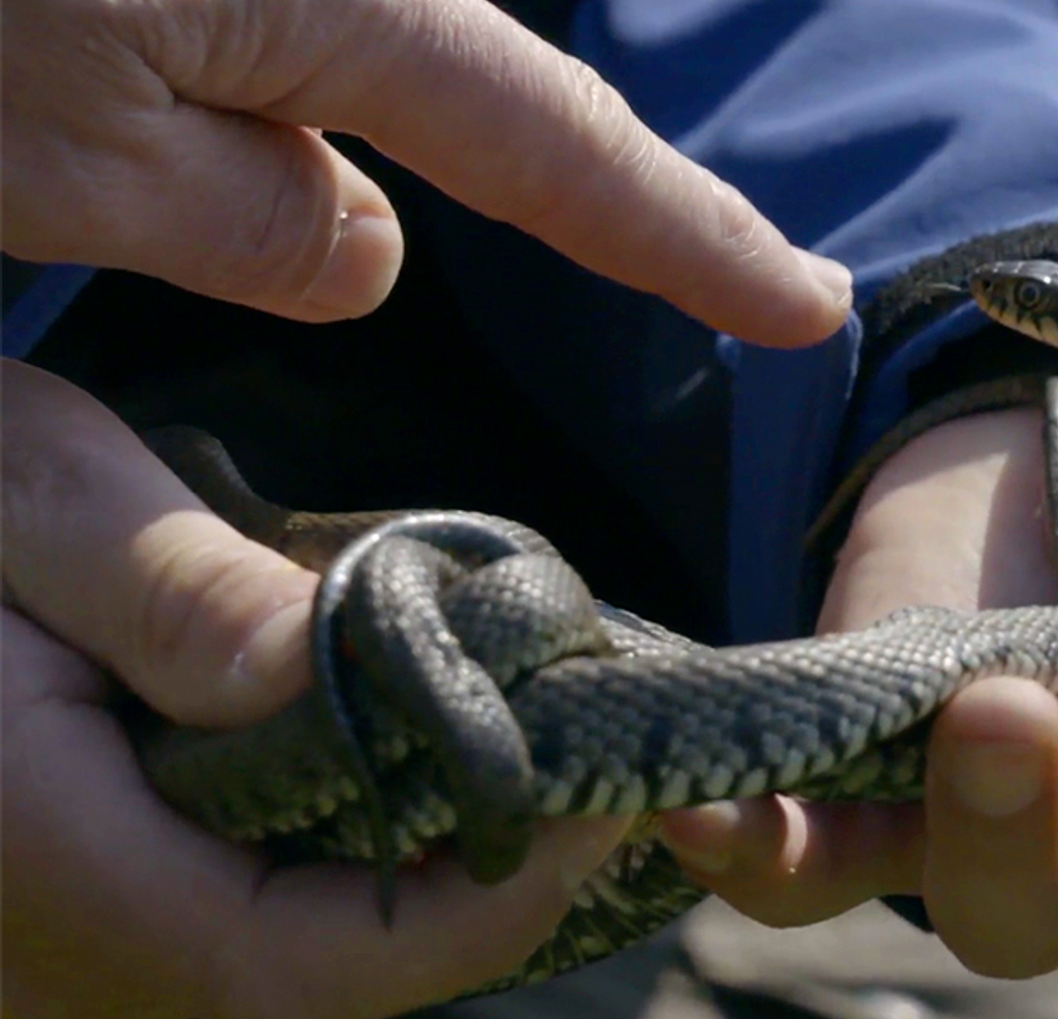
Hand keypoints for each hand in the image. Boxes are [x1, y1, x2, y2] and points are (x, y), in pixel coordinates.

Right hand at [0, 362, 634, 1017]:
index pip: (288, 965)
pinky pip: (240, 932)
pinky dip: (341, 871)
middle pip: (314, 986)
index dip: (471, 909)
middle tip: (585, 774)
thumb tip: (336, 664)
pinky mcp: (81, 921)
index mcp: (43, 862)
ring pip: (282, 969)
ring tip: (516, 765)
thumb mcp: (20, 495)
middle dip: (472, 899)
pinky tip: (395, 777)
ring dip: (415, 888)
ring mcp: (59, 958)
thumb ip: (170, 592)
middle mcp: (51, 957)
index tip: (593, 802)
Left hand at [1, 0, 849, 341]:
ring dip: (158, 147)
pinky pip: (185, 38)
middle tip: (131, 198)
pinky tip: (24, 76)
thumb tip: (356, 247)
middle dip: (328, 199)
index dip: (691, 243)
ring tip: (10, 122)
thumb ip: (245, 220)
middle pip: (402, 113)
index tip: (805, 307)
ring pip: (262, 82)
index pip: (558, 153)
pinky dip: (113, 98)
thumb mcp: (48, 145)